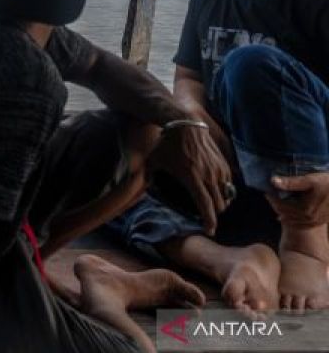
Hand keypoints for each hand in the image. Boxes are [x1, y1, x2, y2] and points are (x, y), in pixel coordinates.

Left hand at [149, 120, 233, 235]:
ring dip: (221, 203)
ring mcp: (218, 169)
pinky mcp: (223, 163)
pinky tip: (218, 192)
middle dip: (215, 214)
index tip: (210, 231)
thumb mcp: (154, 160)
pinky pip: (229, 183)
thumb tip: (126, 188)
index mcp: (192, 177)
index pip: (206, 205)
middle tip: (208, 218)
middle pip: (219, 204)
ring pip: (227, 195)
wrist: (184, 124)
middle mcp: (208, 175)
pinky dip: (225, 190)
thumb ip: (143, 175)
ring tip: (213, 207)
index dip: (209, 221)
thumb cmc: (167, 144)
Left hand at [269, 172, 328, 227]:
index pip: (281, 206)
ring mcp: (314, 221)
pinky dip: (292, 215)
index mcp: (305, 210)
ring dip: (283, 210)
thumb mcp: (310, 180)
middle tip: (270, 194)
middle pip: (285, 213)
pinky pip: (300, 221)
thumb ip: (292, 182)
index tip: (266, 190)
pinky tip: (289, 209)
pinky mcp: (319, 221)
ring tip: (277, 199)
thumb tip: (273, 181)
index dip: (272, 198)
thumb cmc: (328, 183)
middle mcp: (309, 219)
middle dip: (276, 204)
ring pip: (292, 218)